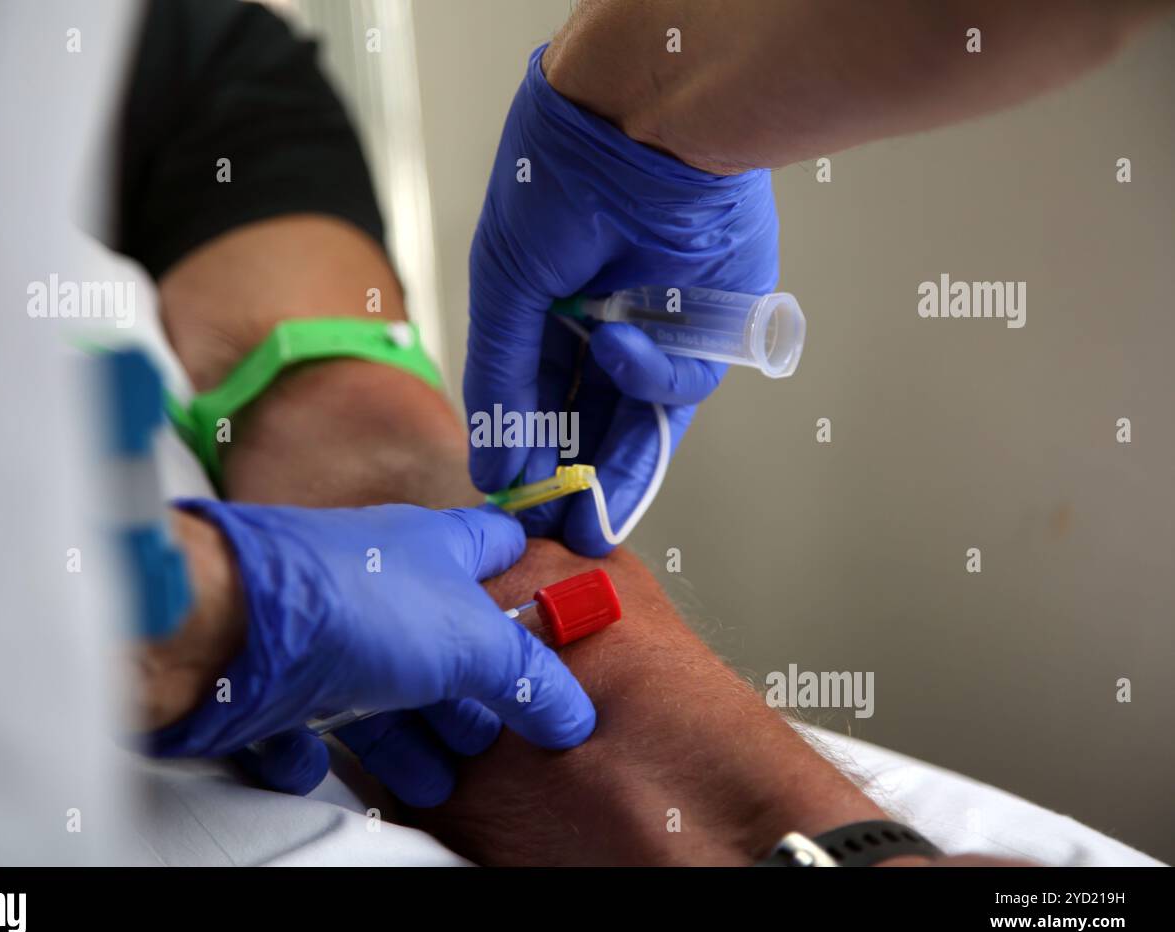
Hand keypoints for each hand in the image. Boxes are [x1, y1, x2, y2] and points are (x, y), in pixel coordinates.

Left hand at [145, 501, 595, 806]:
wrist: (217, 626)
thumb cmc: (345, 604)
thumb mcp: (466, 641)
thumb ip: (525, 677)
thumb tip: (573, 710)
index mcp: (431, 548)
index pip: (496, 542)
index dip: (529, 568)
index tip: (556, 602)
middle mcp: (377, 583)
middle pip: (440, 639)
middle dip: (471, 692)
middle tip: (497, 733)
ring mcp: (321, 630)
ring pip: (375, 690)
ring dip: (405, 738)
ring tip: (434, 780)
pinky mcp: (267, 678)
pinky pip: (295, 720)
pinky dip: (308, 749)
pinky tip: (315, 765)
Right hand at [464, 45, 778, 555]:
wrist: (641, 127)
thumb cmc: (556, 190)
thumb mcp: (506, 291)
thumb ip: (502, 384)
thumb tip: (492, 466)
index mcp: (548, 316)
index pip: (537, 401)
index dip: (526, 451)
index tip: (512, 503)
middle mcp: (604, 330)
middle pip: (590, 422)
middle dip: (573, 478)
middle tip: (554, 529)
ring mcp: (660, 334)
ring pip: (640, 422)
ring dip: (617, 471)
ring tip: (589, 522)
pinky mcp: (713, 332)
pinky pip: (683, 385)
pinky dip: (651, 380)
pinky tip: (618, 352)